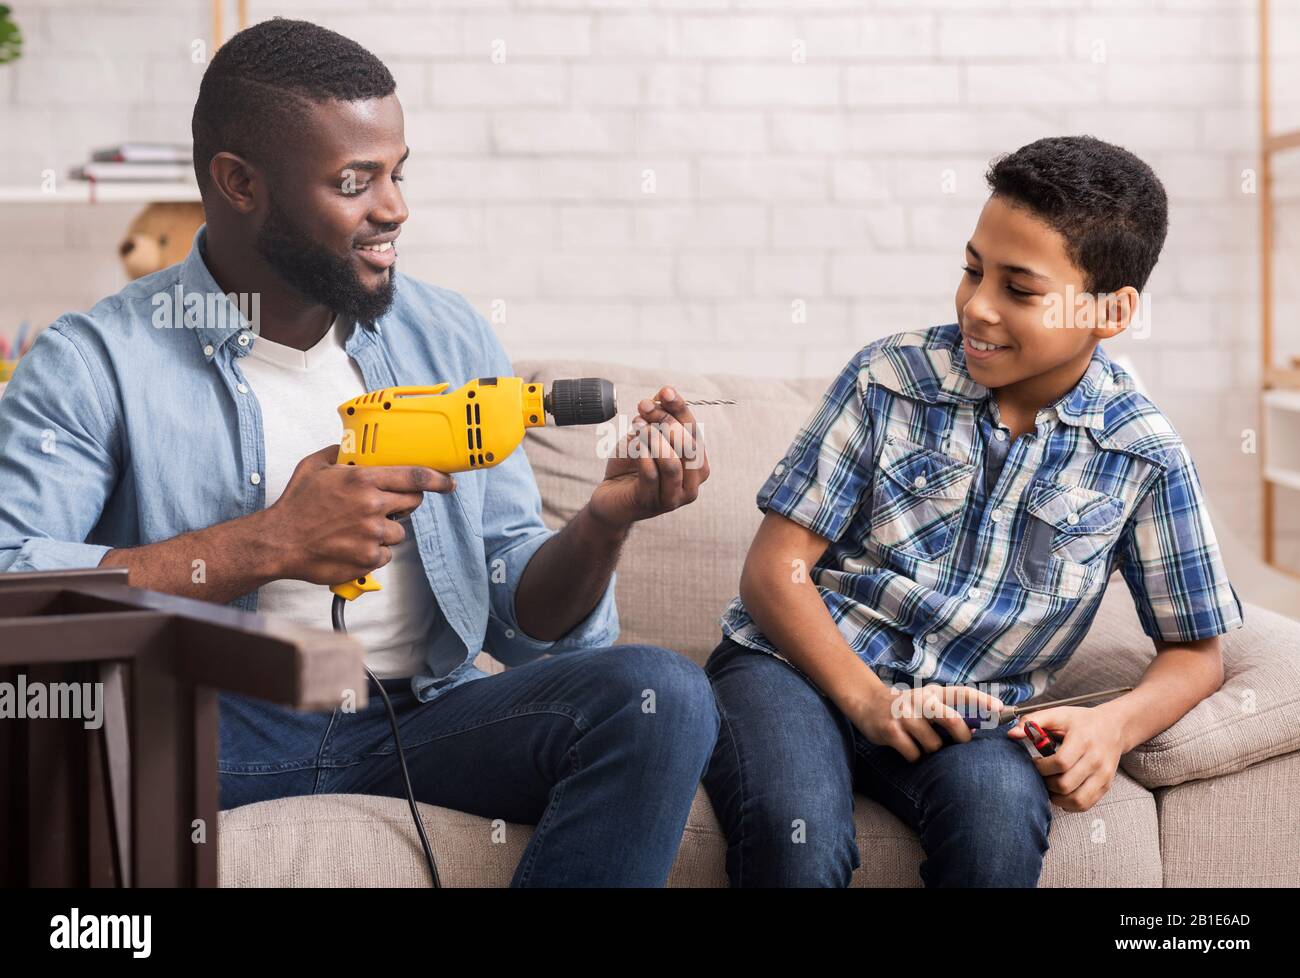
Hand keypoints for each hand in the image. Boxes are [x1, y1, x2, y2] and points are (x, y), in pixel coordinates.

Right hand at [259, 444, 454, 584]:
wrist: (279, 541)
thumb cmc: (295, 505)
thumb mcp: (314, 466)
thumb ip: (338, 452)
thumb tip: (350, 444)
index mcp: (363, 480)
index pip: (414, 476)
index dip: (437, 479)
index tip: (448, 482)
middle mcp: (372, 505)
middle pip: (412, 502)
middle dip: (405, 502)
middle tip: (386, 505)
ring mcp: (372, 534)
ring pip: (399, 531)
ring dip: (385, 530)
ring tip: (357, 529)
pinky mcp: (368, 558)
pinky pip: (386, 554)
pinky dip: (374, 551)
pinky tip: (353, 545)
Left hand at [588, 385, 710, 529]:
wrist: (610, 497)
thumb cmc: (632, 466)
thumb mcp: (646, 437)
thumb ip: (658, 417)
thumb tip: (664, 393)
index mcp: (697, 465)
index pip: (695, 432)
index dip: (681, 409)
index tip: (665, 391)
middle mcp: (692, 484)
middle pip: (688, 446)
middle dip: (666, 421)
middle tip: (644, 407)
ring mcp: (674, 497)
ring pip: (672, 464)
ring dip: (654, 439)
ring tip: (638, 425)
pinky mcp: (652, 503)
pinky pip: (651, 476)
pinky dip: (642, 456)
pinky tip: (634, 445)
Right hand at [848, 683, 1004, 762]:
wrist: (868, 704)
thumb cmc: (906, 709)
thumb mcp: (927, 704)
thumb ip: (948, 712)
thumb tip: (975, 728)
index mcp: (933, 693)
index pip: (961, 693)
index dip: (982, 700)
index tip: (1000, 708)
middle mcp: (919, 700)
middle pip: (951, 720)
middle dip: (961, 736)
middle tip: (960, 742)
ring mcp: (904, 715)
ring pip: (933, 744)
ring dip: (930, 750)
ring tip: (920, 743)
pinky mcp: (890, 730)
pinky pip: (913, 753)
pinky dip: (913, 756)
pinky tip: (906, 747)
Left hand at [1007, 704, 1125, 811]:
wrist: (1114, 727)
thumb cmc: (1082, 721)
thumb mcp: (1058, 714)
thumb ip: (1033, 721)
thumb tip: (1012, 734)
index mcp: (1083, 740)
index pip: (1060, 763)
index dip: (1042, 767)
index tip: (1035, 762)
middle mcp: (1096, 760)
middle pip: (1066, 784)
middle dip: (1046, 783)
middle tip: (1041, 775)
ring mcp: (1103, 775)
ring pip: (1076, 800)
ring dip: (1057, 798)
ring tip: (1049, 785)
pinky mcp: (1106, 786)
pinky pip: (1086, 804)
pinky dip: (1069, 804)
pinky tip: (1061, 792)